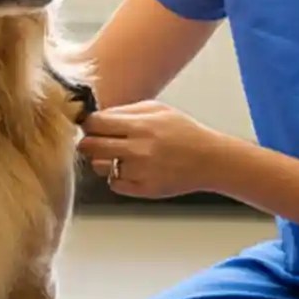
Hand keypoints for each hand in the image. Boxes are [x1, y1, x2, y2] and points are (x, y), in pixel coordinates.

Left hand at [77, 100, 236, 198]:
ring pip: (99, 166)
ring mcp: (139, 171)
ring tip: (121, 154)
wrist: (209, 160)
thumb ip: (125, 111)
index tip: (92, 124)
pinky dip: (118, 176)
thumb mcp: (157, 109)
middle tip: (96, 141)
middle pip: (89, 146)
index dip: (89, 123)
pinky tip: (132, 169)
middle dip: (89, 142)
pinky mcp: (142, 189)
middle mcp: (137, 149)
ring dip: (104, 160)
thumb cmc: (184, 132)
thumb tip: (97, 116)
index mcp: (140, 125)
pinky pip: (113, 183)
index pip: (95, 123)